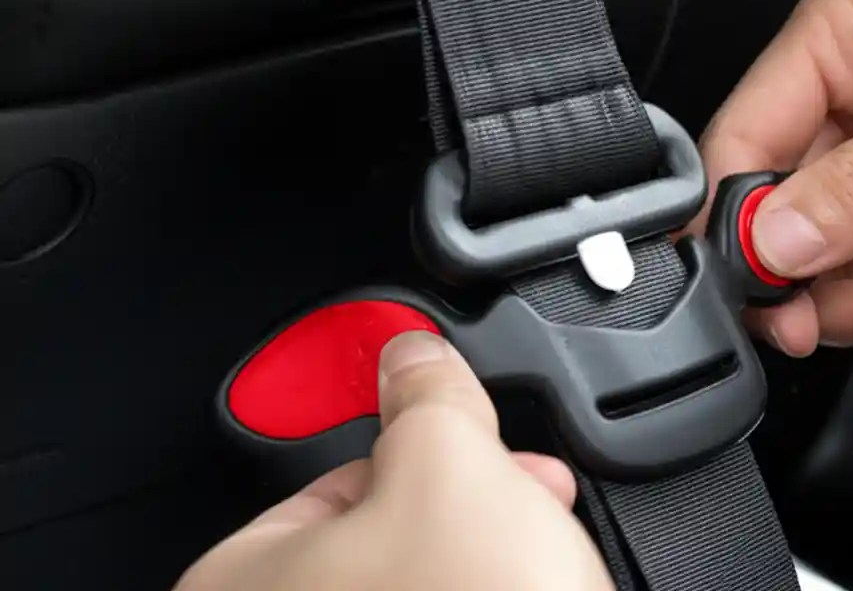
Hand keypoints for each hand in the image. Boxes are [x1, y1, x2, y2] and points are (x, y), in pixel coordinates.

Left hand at [176, 332, 611, 590]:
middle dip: (470, 506)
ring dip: (489, 557)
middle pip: (382, 538)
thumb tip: (414, 353)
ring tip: (546, 553)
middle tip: (525, 494)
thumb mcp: (453, 462)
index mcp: (239, 582)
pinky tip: (538, 590)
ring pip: (423, 587)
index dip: (424, 449)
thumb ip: (426, 390)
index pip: (329, 477)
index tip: (477, 444)